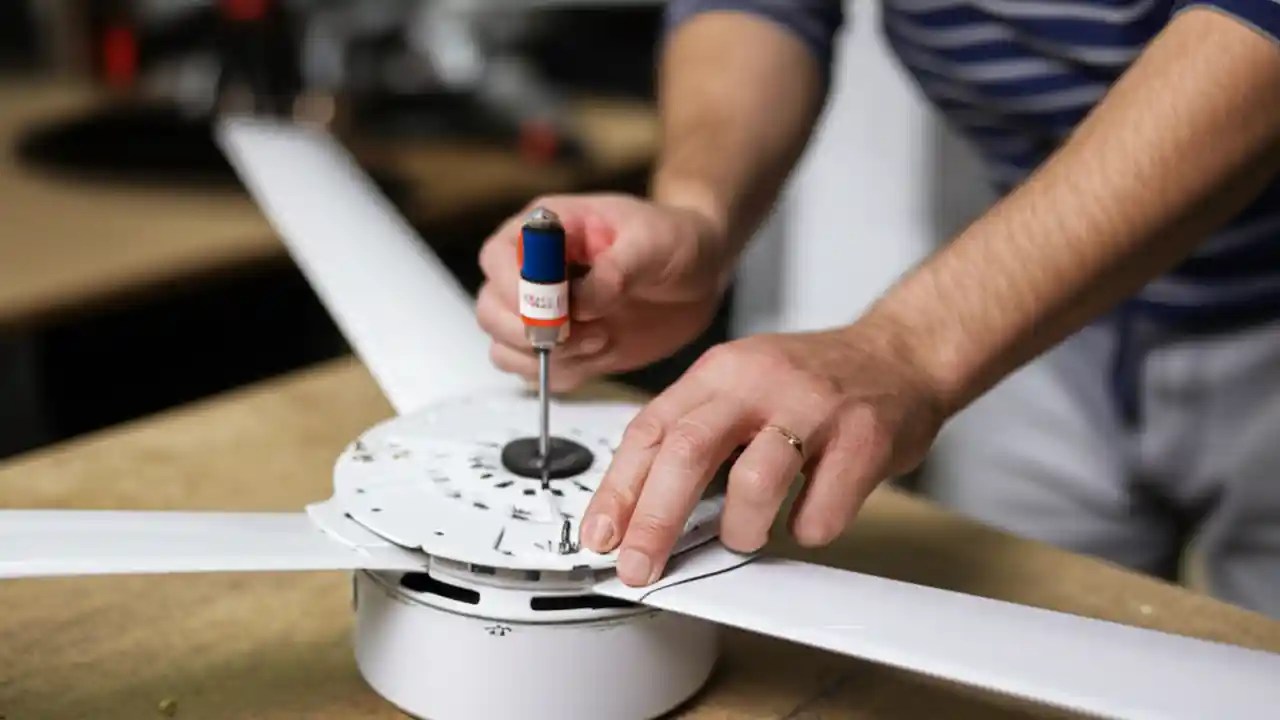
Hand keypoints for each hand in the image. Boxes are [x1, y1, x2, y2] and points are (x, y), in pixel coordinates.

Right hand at [476, 193, 730, 391]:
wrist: (701, 272)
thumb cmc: (674, 239)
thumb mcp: (652, 241)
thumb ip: (614, 268)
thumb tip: (579, 304)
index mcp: (546, 230)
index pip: (497, 256)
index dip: (515, 287)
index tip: (555, 309)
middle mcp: (534, 272)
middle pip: (491, 309)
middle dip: (529, 330)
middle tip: (578, 332)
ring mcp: (546, 313)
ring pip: (506, 347)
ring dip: (546, 357)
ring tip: (599, 340)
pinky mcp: (564, 347)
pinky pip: (538, 373)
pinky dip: (562, 374)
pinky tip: (600, 354)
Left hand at [578, 320, 946, 585]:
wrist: (900, 354)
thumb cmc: (813, 381)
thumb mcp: (740, 384)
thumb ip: (694, 433)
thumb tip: (638, 507)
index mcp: (719, 372)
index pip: (650, 430)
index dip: (618, 489)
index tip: (601, 535)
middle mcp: (760, 381)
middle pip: (686, 452)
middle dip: (654, 521)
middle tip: (640, 565)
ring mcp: (813, 408)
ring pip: (753, 481)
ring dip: (739, 528)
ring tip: (744, 535)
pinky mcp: (862, 440)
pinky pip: (821, 509)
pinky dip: (805, 529)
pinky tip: (806, 517)